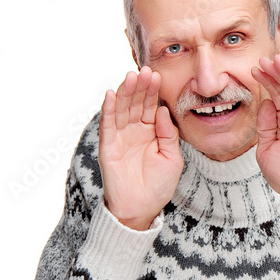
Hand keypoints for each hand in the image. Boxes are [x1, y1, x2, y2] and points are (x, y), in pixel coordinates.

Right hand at [98, 66, 182, 230]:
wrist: (141, 209)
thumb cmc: (158, 186)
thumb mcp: (172, 157)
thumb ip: (168, 133)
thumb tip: (161, 109)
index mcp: (150, 132)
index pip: (150, 106)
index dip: (152, 91)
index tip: (156, 75)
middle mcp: (134, 131)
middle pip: (135, 103)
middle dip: (140, 87)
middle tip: (144, 70)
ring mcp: (120, 138)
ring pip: (121, 109)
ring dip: (124, 92)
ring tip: (130, 76)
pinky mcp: (108, 147)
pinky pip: (108, 125)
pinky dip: (108, 109)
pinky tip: (110, 94)